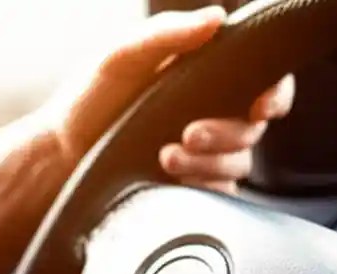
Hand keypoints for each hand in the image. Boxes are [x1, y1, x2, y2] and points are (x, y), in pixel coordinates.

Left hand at [34, 6, 294, 193]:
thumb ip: (167, 35)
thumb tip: (216, 17)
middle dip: (226, 133)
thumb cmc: (88, 101)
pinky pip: (223, 194)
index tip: (261, 106)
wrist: (61, 158)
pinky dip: (201, 187)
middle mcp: (214, 113)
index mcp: (206, 77)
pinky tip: (171, 180)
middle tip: (189, 133)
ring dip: (208, 162)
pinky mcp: (198, 189)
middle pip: (254, 127)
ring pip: (240, 163)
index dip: (275, 94)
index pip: (264, 81)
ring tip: (166, 157)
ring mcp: (208, 154)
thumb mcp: (121, 58)